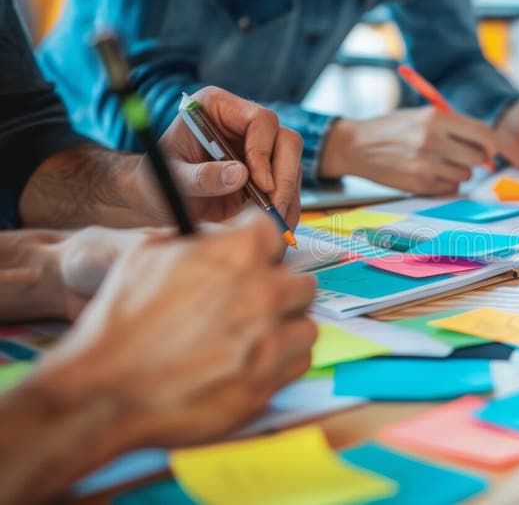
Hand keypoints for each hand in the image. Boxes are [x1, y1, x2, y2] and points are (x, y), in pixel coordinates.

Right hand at [32, 210, 316, 449]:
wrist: (106, 391)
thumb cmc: (119, 323)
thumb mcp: (145, 255)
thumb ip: (193, 240)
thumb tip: (216, 238)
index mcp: (237, 255)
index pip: (274, 232)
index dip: (258, 243)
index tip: (253, 254)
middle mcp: (264, 295)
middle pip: (302, 282)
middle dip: (279, 288)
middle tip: (253, 301)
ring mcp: (270, 342)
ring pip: (306, 325)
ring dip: (285, 328)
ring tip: (255, 336)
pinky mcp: (268, 384)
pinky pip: (298, 363)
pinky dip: (281, 361)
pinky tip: (253, 361)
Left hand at [152, 86, 303, 226]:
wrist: (158, 201)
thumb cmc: (157, 183)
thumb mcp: (172, 181)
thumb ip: (200, 177)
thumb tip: (240, 175)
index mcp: (217, 107)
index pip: (260, 120)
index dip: (263, 150)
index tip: (259, 182)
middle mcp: (244, 123)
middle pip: (286, 140)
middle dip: (283, 177)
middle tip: (274, 207)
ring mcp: (258, 147)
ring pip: (292, 164)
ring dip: (287, 195)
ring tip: (275, 222)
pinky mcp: (266, 172)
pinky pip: (288, 185)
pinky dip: (286, 206)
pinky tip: (277, 224)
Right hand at [323, 107, 495, 194]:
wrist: (356, 146)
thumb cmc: (393, 128)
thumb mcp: (422, 115)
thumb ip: (454, 126)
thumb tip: (488, 146)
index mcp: (436, 118)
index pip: (482, 133)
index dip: (490, 143)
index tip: (489, 148)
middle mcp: (432, 141)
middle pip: (477, 157)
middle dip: (476, 159)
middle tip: (465, 156)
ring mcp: (426, 165)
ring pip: (465, 175)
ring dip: (459, 170)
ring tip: (441, 162)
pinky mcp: (420, 184)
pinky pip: (450, 187)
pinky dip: (446, 182)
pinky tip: (430, 172)